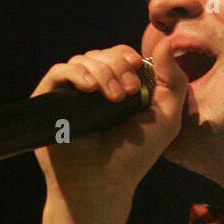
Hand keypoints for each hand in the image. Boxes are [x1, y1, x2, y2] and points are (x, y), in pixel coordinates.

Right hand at [32, 40, 187, 216]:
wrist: (102, 183)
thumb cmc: (134, 156)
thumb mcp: (165, 118)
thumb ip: (173, 80)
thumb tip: (165, 41)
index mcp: (120, 89)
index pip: (121, 56)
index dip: (128, 57)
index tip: (137, 69)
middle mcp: (95, 88)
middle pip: (103, 54)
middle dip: (118, 66)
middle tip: (129, 93)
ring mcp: (72, 93)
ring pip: (84, 60)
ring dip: (102, 71)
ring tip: (113, 98)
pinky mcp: (50, 99)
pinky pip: (60, 71)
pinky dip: (77, 74)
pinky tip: (91, 88)